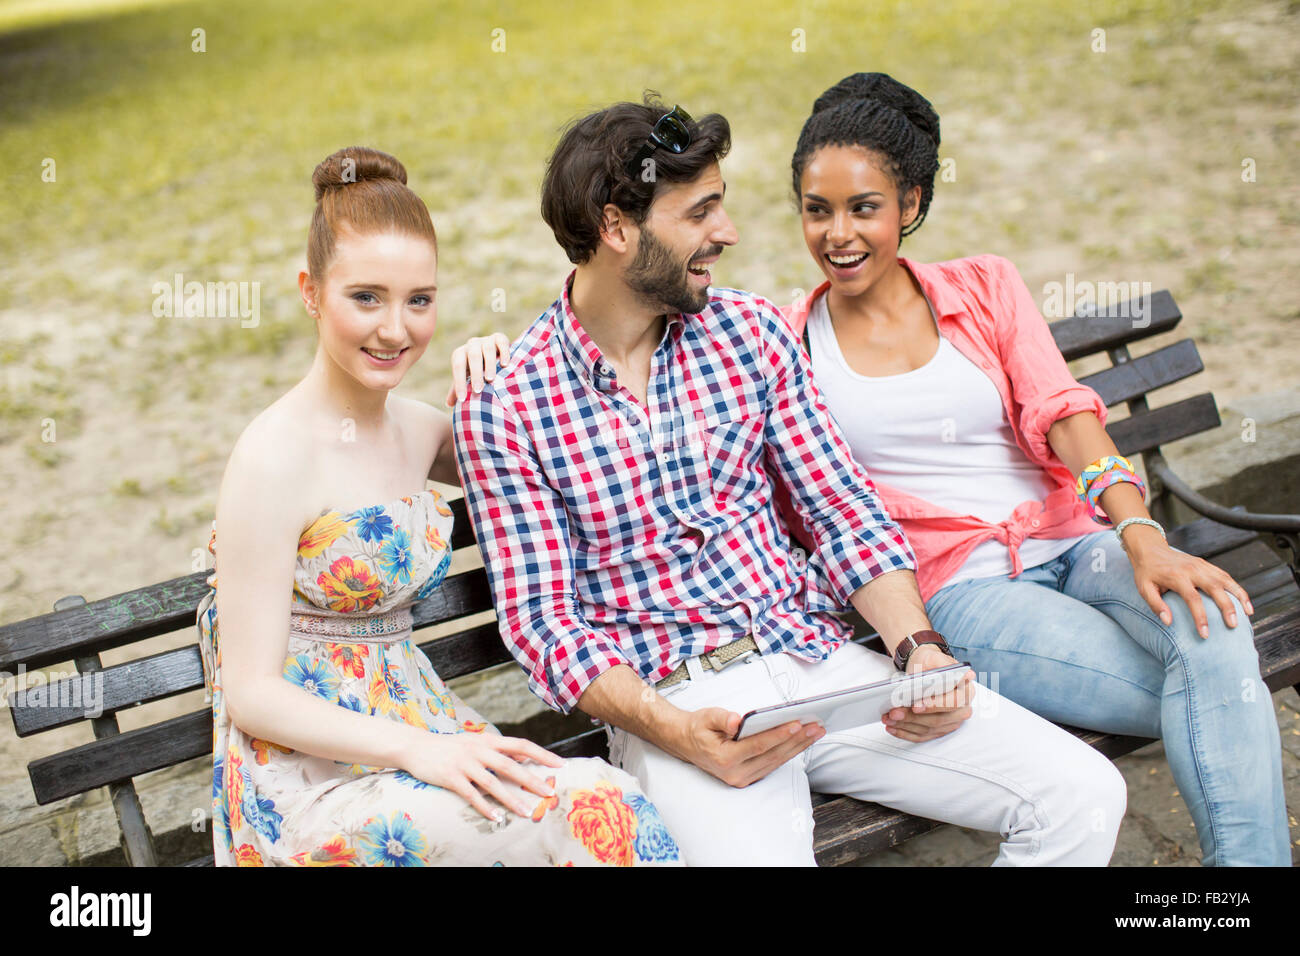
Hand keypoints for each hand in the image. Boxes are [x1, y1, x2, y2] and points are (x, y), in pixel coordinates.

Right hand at [402, 732, 563, 820]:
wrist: (416, 746)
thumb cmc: (450, 747)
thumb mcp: (476, 742)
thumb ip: (499, 750)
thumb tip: (525, 757)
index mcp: (488, 740)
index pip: (521, 745)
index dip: (542, 754)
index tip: (560, 764)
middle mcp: (479, 750)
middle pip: (511, 765)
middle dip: (532, 780)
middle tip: (549, 793)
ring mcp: (464, 763)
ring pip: (493, 783)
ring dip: (511, 799)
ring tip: (526, 812)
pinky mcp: (451, 777)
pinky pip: (471, 795)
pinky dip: (485, 807)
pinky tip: (496, 818)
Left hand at [444, 333, 511, 406]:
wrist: (493, 352)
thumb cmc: (477, 369)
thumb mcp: (467, 377)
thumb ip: (458, 388)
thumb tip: (449, 404)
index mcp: (461, 354)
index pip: (458, 367)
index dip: (459, 383)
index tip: (462, 399)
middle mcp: (472, 345)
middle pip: (473, 357)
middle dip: (475, 374)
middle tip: (478, 390)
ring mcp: (486, 340)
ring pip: (487, 349)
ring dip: (489, 365)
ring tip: (491, 379)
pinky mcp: (500, 338)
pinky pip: (501, 343)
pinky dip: (504, 353)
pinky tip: (505, 365)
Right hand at [677, 706, 823, 787]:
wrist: (687, 743)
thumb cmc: (699, 728)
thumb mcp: (706, 717)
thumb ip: (722, 718)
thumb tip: (738, 720)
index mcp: (724, 759)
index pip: (758, 746)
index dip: (778, 735)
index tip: (797, 724)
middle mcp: (735, 773)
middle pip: (773, 755)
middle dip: (797, 740)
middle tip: (816, 726)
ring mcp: (743, 778)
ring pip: (777, 761)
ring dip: (798, 746)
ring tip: (815, 732)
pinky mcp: (750, 777)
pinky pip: (773, 764)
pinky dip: (789, 751)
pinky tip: (801, 741)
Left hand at [880, 645, 974, 742]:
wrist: (926, 667)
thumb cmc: (931, 663)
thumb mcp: (935, 658)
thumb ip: (945, 666)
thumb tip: (967, 675)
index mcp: (966, 691)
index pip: (952, 702)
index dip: (934, 705)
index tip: (916, 706)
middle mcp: (962, 710)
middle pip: (938, 720)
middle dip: (913, 718)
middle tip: (894, 712)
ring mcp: (951, 722)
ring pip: (928, 729)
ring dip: (905, 725)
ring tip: (887, 718)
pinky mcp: (939, 730)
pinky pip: (922, 736)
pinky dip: (905, 733)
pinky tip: (892, 727)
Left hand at [1125, 530, 1252, 637]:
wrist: (1150, 549)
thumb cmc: (1146, 572)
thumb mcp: (1144, 588)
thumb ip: (1155, 604)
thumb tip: (1168, 622)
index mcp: (1177, 576)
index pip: (1193, 599)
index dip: (1200, 618)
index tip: (1205, 635)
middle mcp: (1193, 570)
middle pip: (1215, 588)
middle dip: (1226, 607)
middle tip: (1233, 626)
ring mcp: (1202, 565)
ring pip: (1226, 580)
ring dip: (1239, 596)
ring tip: (1248, 614)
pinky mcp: (1207, 565)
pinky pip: (1225, 576)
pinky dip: (1237, 588)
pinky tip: (1244, 602)